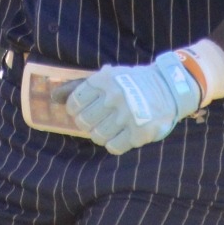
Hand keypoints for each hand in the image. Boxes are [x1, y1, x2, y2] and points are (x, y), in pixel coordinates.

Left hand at [52, 52, 201, 154]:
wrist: (169, 88)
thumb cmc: (133, 83)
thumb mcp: (109, 77)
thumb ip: (81, 87)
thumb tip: (53, 97)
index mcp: (105, 80)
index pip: (75, 103)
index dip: (77, 111)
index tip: (86, 111)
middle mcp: (115, 96)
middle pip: (84, 122)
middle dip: (89, 124)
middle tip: (101, 120)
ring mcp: (127, 115)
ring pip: (97, 136)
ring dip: (102, 134)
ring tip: (113, 127)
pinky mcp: (139, 132)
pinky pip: (113, 147)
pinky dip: (115, 144)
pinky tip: (123, 135)